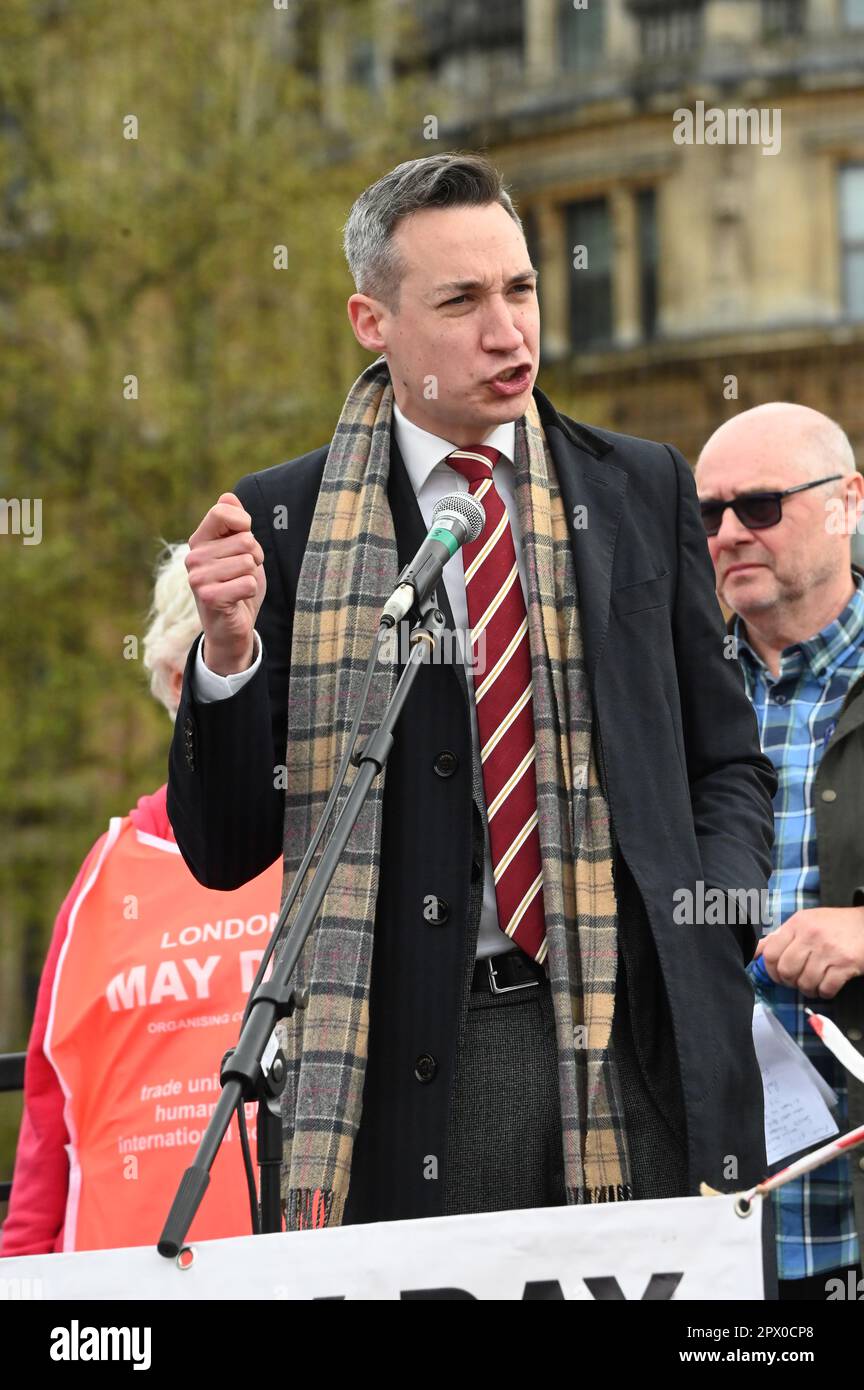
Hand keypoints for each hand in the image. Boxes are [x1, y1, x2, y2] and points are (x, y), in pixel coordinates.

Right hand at [186, 493, 265, 674]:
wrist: (231, 627)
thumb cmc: (237, 584)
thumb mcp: (239, 550)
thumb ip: (235, 523)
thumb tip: (229, 496)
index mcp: (199, 540)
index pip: (223, 512)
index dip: (244, 524)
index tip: (244, 541)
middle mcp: (193, 556)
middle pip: (245, 540)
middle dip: (254, 557)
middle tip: (242, 573)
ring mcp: (198, 577)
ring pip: (248, 562)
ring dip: (252, 576)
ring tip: (238, 586)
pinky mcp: (209, 597)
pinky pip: (248, 583)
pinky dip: (250, 591)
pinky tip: (238, 600)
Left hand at [753, 906, 863, 997]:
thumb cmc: (833, 925)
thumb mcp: (804, 922)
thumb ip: (779, 937)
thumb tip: (754, 952)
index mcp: (797, 924)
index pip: (770, 953)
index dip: (770, 970)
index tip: (778, 974)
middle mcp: (811, 936)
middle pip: (785, 970)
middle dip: (788, 982)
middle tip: (796, 981)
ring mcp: (829, 950)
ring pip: (805, 982)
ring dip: (807, 989)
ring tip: (812, 984)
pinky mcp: (846, 965)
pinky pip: (826, 989)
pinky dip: (824, 993)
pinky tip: (826, 986)